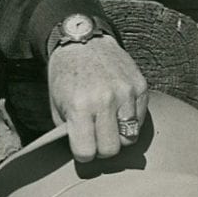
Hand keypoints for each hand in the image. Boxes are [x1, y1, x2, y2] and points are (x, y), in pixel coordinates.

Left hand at [47, 34, 147, 162]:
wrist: (82, 42)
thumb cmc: (65, 75)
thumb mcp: (56, 103)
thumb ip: (68, 130)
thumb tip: (82, 153)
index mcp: (79, 106)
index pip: (87, 151)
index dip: (84, 155)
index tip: (83, 149)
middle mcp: (104, 100)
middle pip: (111, 149)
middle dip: (102, 149)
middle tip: (96, 139)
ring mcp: (125, 93)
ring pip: (130, 137)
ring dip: (118, 136)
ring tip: (108, 126)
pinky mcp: (140, 86)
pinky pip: (140, 120)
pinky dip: (130, 121)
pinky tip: (118, 112)